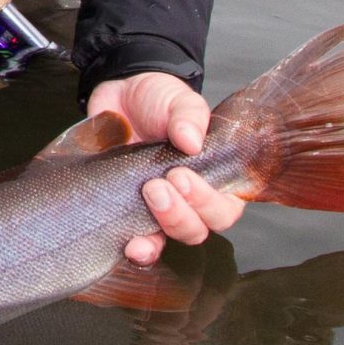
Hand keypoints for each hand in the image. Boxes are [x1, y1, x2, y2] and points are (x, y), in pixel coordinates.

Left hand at [87, 71, 244, 264]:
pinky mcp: (128, 215)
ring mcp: (158, 211)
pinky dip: (137, 249)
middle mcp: (189, 201)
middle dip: (180, 214)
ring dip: (158, 230)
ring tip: (145, 198)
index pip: (225, 207)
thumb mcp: (180, 101)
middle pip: (198, 229)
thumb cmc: (159, 101)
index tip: (181, 176)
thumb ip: (189, 116)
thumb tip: (191, 142)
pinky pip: (139, 244)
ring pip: (169, 240)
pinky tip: (130, 243)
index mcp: (214, 178)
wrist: (117, 95)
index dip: (207, 202)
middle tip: (156, 185)